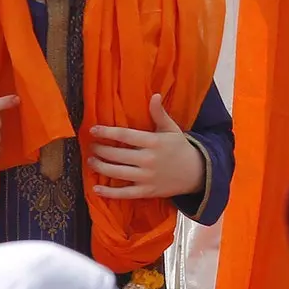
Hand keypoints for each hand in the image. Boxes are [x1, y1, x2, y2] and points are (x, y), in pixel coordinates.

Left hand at [87, 94, 204, 200]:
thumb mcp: (171, 129)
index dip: (106, 132)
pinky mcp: (147, 192)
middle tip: (91, 146)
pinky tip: (96, 189)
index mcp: (153, 142)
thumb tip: (154, 95)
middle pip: (117, 154)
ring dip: (100, 167)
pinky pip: (125, 194)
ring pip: (117, 173)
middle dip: (100, 150)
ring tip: (91, 161)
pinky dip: (109, 193)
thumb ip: (159, 113)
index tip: (93, 130)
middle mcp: (147, 160)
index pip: (124, 135)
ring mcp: (146, 177)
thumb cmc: (180, 148)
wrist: (197, 173)